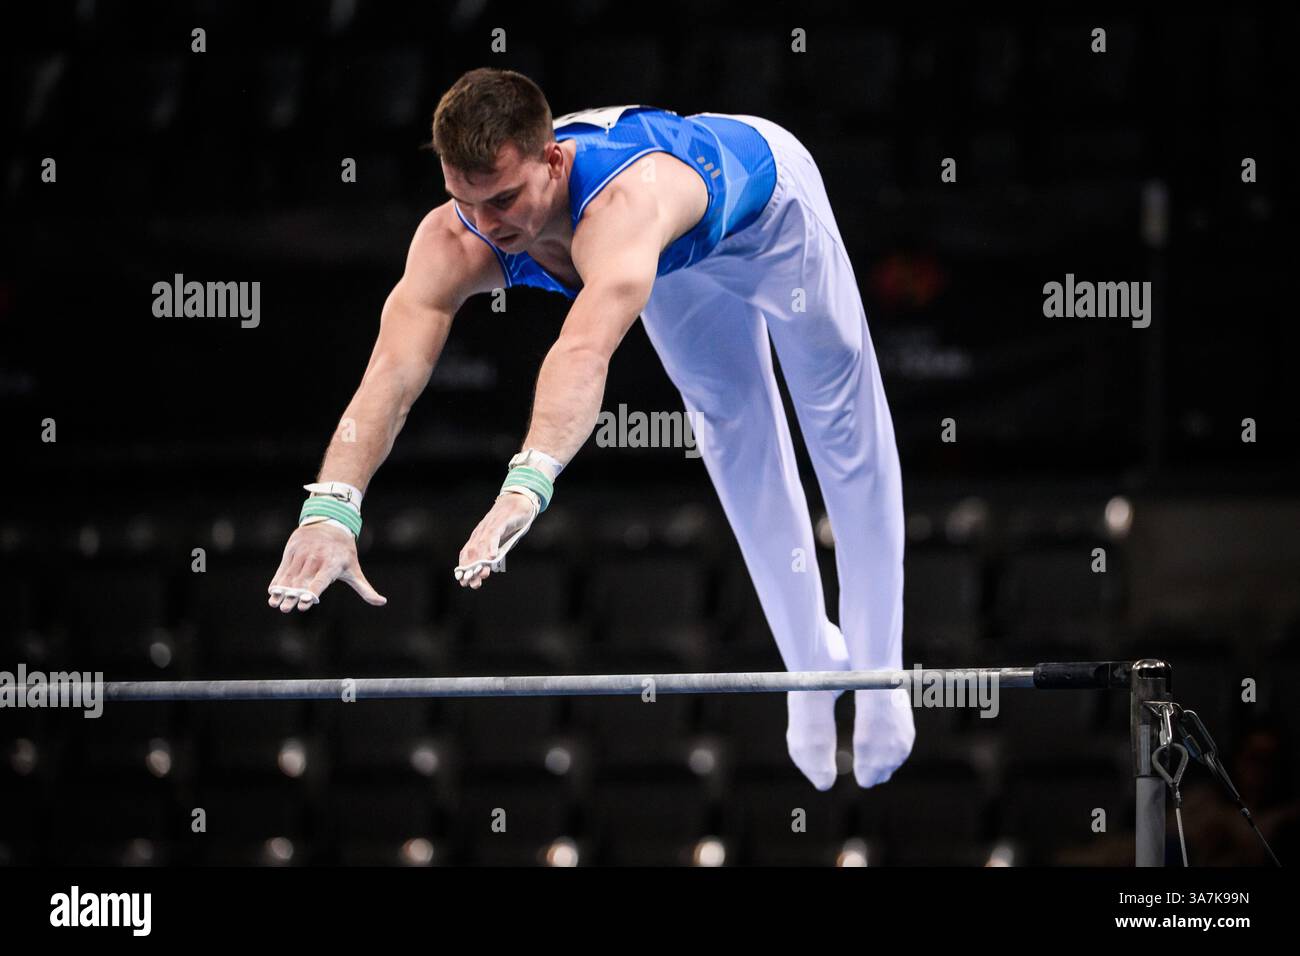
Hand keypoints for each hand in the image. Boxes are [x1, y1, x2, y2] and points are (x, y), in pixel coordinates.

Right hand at [267, 522, 386, 611]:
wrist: (330, 522)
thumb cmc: (344, 552)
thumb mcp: (355, 569)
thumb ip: (365, 589)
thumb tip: (382, 602)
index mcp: (332, 564)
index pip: (321, 580)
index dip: (313, 592)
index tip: (305, 603)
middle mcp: (316, 558)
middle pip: (303, 580)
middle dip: (294, 595)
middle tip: (285, 609)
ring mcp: (303, 552)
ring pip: (291, 575)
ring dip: (282, 590)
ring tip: (275, 604)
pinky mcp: (292, 549)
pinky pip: (283, 568)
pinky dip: (277, 580)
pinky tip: (272, 592)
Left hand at [455, 492, 536, 588]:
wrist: (519, 501)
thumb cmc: (510, 522)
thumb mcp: (502, 539)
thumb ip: (497, 550)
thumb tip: (492, 564)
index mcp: (479, 536)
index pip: (467, 553)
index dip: (465, 568)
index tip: (463, 582)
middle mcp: (481, 532)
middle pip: (473, 552)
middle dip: (472, 570)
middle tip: (473, 585)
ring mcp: (489, 526)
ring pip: (482, 546)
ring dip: (481, 562)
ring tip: (483, 575)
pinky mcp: (500, 522)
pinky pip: (494, 536)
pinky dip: (492, 546)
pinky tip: (492, 557)